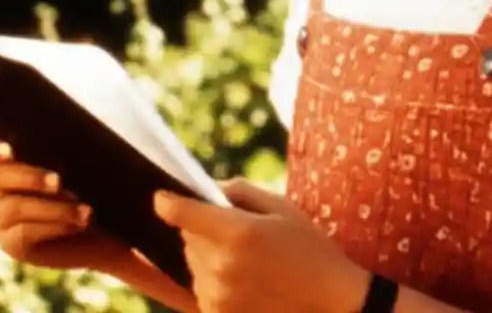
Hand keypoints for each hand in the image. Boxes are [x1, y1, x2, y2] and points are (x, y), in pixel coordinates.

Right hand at [0, 128, 132, 272]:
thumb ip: (73, 145)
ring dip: (50, 207)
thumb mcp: (87, 160)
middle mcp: (0, 188)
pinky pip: (24, 233)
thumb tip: (82, 129)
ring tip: (84, 208)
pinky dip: (54, 225)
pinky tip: (78, 222)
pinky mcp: (12, 243)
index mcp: (11, 160)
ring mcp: (2, 217)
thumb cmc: (96, 184)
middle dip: (29, 177)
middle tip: (58, 180)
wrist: (110, 226)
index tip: (9, 150)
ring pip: (13, 207)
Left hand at [153, 179, 369, 312]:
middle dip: (202, 228)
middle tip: (234, 231)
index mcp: (238, 233)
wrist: (331, 301)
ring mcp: (218, 294)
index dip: (168, 202)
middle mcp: (222, 265)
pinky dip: (213, 279)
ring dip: (207, 255)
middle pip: (188, 237)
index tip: (161, 197)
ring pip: (192, 261)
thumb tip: (208, 189)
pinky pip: (200, 286)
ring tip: (244, 259)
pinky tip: (243, 279)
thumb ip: (240, 192)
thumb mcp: (282, 208)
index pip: (182, 213)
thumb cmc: (310, 248)